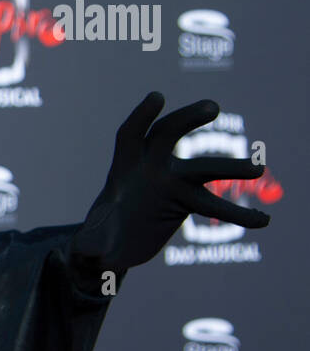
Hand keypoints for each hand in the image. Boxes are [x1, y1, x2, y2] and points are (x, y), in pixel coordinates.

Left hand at [73, 91, 270, 277]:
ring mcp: (171, 182)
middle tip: (212, 108)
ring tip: (257, 169)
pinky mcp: (186, 200)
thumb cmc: (99, 236)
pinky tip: (263, 221)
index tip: (158, 97)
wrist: (113, 244)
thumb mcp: (92, 241)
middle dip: (186, 120)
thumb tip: (87, 252)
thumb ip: (91, 243)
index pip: (130, 136)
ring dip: (228, 167)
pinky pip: (214, 205)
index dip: (142, 116)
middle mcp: (149, 168)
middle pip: (167, 136)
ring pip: (200, 169)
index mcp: (122, 169)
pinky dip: (237, 213)